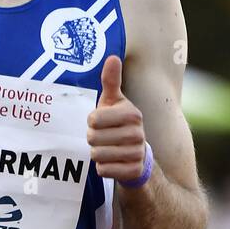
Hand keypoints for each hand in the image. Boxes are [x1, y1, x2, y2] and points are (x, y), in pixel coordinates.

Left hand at [87, 56, 147, 183]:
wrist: (137, 156)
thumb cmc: (118, 124)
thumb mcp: (114, 102)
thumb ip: (111, 81)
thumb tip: (112, 56)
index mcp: (132, 114)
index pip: (93, 120)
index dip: (91, 122)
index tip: (100, 122)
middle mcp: (137, 134)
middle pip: (92, 138)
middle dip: (92, 139)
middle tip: (103, 138)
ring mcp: (137, 153)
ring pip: (97, 155)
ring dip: (97, 154)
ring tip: (108, 149)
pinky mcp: (133, 171)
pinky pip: (103, 170)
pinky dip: (102, 168)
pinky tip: (112, 163)